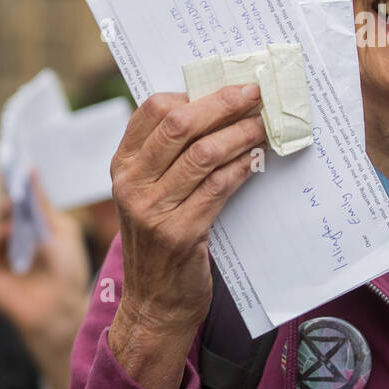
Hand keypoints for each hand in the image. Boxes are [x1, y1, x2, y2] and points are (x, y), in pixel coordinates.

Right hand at [0, 172, 90, 388]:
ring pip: (0, 221)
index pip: (25, 196)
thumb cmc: (67, 271)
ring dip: (6, 210)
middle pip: (10, 204)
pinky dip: (0, 236)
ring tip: (14, 199)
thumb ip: (43, 205)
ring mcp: (3, 249)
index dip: (21, 178)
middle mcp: (18, 233)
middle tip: (11, 168)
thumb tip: (31, 171)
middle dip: (11, 187)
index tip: (20, 155)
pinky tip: (11, 230)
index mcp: (37, 223)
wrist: (61, 310)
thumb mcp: (60, 231)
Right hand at [107, 84, 266, 388]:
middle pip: (180, 124)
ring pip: (204, 153)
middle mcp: (131, 183)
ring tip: (265, 126)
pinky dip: (242, 168)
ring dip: (241, 134)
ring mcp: (152, 209)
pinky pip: (219, 187)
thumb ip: (170, 155)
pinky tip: (258, 159)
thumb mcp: (151, 192)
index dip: (196, 93)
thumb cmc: (162, 237)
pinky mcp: (179, 233)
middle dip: (224, 103)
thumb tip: (218, 107)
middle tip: (256, 94)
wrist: (154, 302)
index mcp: (123, 164)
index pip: (153, 109)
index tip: (230, 86)